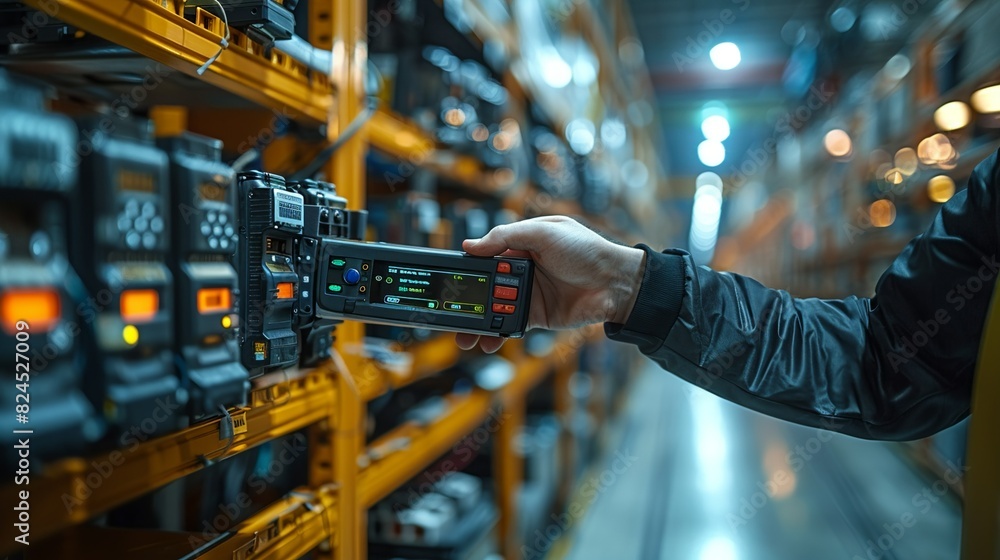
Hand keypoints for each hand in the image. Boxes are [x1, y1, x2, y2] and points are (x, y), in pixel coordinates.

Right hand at [455, 216, 645, 352]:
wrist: (617, 284)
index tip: (450, 279)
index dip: (469, 268)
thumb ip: (506, 236)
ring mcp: (529, 294)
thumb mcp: (545, 232)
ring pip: (495, 308)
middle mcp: (522, 269)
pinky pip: (510, 325)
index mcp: (522, 244)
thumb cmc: (587, 250)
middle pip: (486, 286)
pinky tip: (487, 340)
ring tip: (464, 336)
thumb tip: (472, 245)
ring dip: (478, 322)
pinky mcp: (537, 315)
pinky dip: (497, 333)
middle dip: (468, 301)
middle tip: (449, 313)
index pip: (486, 255)